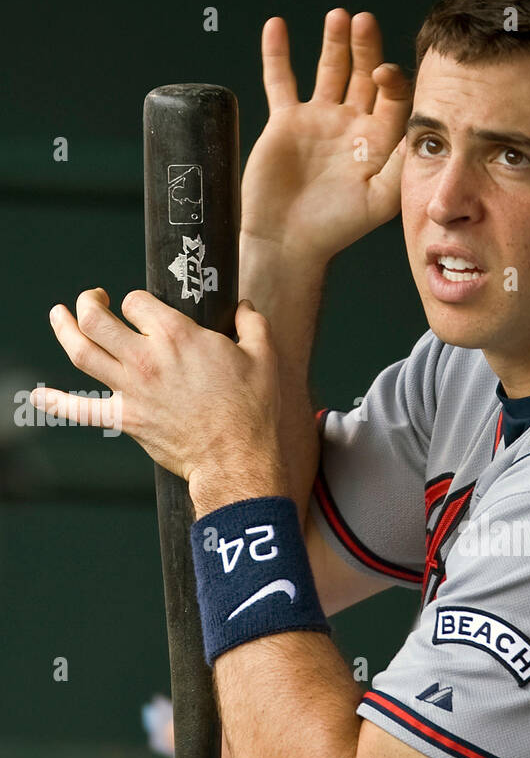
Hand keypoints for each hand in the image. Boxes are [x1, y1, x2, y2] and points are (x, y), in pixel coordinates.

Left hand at [35, 288, 285, 507]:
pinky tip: (38, 397)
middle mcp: (147, 357)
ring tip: (58, 316)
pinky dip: (56, 403)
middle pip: (96, 317)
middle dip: (89, 302)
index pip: (137, 300)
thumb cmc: (251, 410)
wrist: (237, 458)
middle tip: (93, 299)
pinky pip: (82, 409)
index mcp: (178, 336)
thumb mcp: (264, 357)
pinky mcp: (126, 419)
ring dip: (62, 329)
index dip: (138, 300)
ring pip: (81, 351)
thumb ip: (253, 324)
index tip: (145, 309)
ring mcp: (132, 389)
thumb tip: (243, 307)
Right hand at [241, 10, 411, 263]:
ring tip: (338, 17)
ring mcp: (318, 120)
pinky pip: (280, 80)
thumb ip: (398, 163)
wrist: (289, 241)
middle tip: (365, 21)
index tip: (384, 71)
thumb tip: (416, 130)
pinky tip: (277, 25)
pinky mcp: (286, 122)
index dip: (391, 79)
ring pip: (328, 70)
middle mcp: (351, 125)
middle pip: (363, 74)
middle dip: (366, 48)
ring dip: (334, 42)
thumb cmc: (336, 228)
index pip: (393, 97)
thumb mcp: (379, 199)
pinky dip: (277, 53)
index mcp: (378, 141)